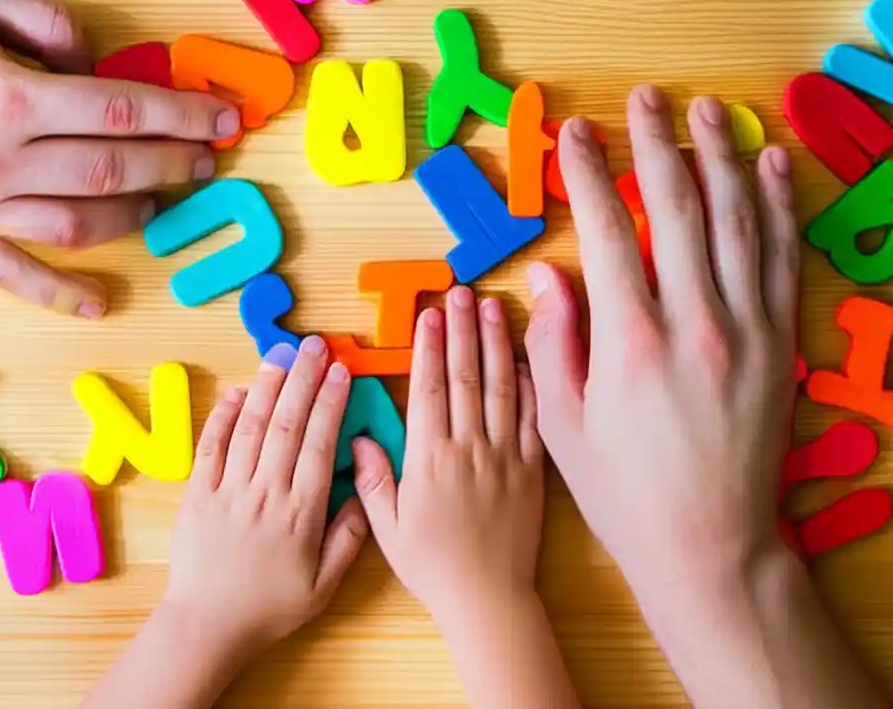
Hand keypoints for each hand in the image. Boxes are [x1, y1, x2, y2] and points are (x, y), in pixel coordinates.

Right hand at [0, 0, 238, 316]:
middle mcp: (0, 161)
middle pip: (111, 169)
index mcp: (8, 98)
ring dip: (132, 218)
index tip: (222, 123)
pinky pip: (17, 275)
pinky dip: (62, 292)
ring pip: (78, 224)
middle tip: (206, 163)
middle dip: (171, 165)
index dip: (181, 117)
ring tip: (161, 205)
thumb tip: (98, 61)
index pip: (120, 111)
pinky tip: (101, 303)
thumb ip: (43, 21)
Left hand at [163, 337, 368, 658]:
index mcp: (302, 512)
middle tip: (315, 346)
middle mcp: (266, 492)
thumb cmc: (270, 609)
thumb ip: (347, 540)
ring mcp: (229, 490)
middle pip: (288, 424)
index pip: (320, 443)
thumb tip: (363, 497)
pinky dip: (224, 416)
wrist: (207, 626)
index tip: (342, 372)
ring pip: (251, 427)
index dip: (331, 403)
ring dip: (268, 387)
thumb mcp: (323, 586)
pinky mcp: (198, 495)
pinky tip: (240, 392)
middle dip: (303, 379)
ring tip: (282, 354)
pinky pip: (212, 447)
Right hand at [354, 286, 543, 616]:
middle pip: (466, 377)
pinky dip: (530, 383)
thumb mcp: (388, 530)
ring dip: (496, 343)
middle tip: (461, 293)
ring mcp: (506, 456)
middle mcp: (470, 450)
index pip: (431, 389)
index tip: (429, 314)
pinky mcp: (533, 469)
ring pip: (501, 387)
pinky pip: (533, 417)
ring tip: (493, 307)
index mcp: (431, 461)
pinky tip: (526, 355)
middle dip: (463, 330)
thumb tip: (359, 437)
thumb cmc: (433, 568)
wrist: (490, 600)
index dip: (430, 346)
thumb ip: (373, 481)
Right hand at [523, 87, 799, 590]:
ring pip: (737, 223)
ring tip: (710, 113)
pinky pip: (783, 262)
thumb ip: (554, 343)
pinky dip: (779, 210)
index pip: (607, 232)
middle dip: (658, 145)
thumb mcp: (563, 426)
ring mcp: (748, 331)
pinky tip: (772, 170)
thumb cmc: (624, 493)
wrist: (710, 547)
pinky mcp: (783, 346)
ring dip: (723, 159)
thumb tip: (548, 275)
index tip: (577, 135)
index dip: (590, 175)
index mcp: (630, 343)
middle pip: (677, 210)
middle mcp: (694, 324)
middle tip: (645, 100)